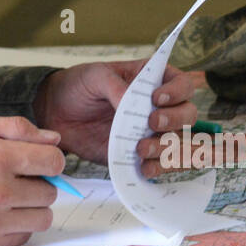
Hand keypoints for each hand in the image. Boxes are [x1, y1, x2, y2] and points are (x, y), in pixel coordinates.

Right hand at [0, 116, 63, 245]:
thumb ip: (16, 128)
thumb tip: (53, 140)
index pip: (53, 161)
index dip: (49, 159)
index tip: (40, 161)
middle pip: (50, 191)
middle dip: (39, 183)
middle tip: (17, 180)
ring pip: (43, 217)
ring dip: (32, 207)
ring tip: (10, 199)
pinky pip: (25, 235)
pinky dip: (18, 226)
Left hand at [32, 60, 201, 175]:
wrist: (56, 113)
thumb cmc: (79, 86)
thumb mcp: (95, 76)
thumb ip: (115, 87)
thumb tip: (130, 102)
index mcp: (152, 81)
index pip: (183, 84)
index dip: (177, 91)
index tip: (156, 98)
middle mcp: (159, 107)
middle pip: (188, 114)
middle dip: (175, 120)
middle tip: (151, 122)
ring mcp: (151, 132)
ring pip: (179, 142)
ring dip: (167, 148)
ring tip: (141, 149)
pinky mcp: (140, 154)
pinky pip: (161, 165)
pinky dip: (158, 168)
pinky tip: (144, 168)